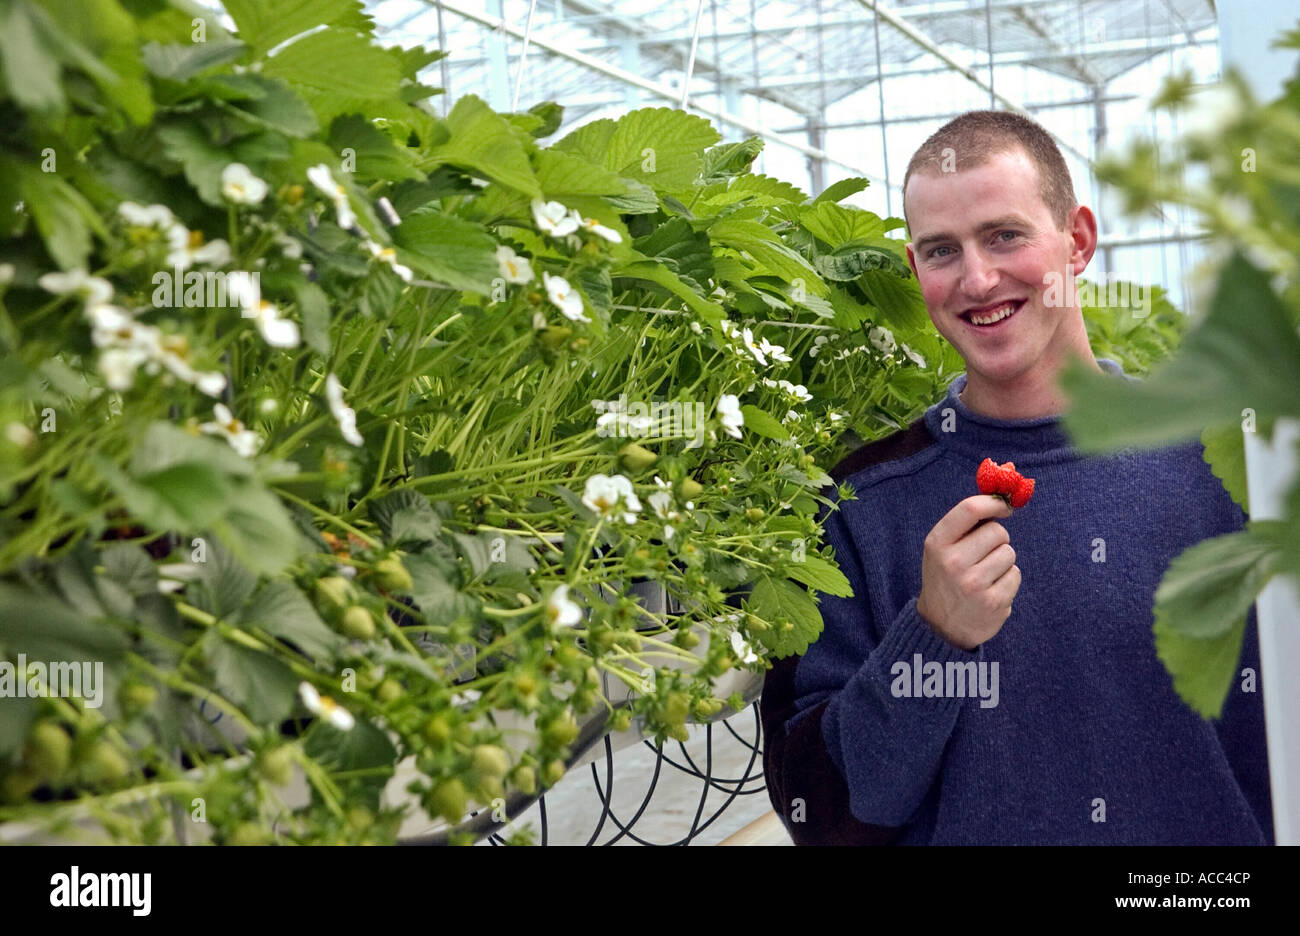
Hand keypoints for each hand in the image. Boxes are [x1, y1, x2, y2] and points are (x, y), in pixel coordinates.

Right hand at [916, 495, 1020, 650]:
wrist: (941, 627)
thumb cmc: (945, 578)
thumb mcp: (940, 550)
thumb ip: (964, 525)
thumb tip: (1000, 499)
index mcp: (937, 543)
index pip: (970, 509)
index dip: (993, 503)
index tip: (1004, 507)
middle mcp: (953, 562)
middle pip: (998, 531)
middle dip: (997, 540)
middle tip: (984, 554)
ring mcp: (973, 584)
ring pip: (1009, 553)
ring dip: (1003, 562)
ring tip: (985, 575)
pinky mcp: (993, 602)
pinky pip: (1015, 575)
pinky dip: (1008, 580)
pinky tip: (992, 590)